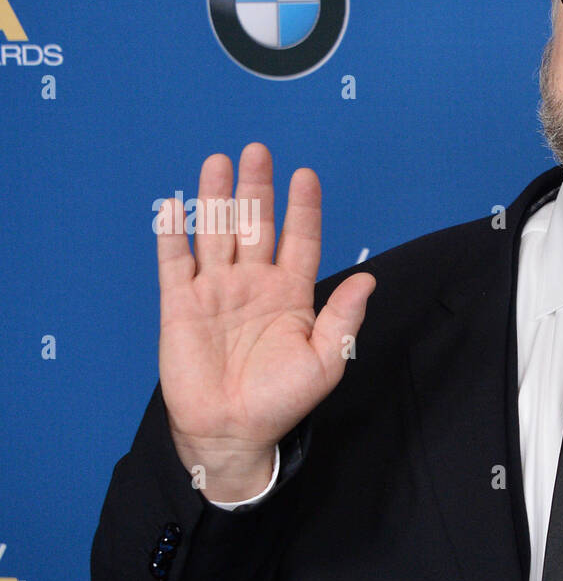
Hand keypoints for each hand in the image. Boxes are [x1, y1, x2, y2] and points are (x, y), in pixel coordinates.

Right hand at [157, 142, 374, 501]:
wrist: (235, 430)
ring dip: (217, 198)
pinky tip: (175, 206)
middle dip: (257, 188)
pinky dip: (174, 234)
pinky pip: (175, 262)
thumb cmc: (283, 399)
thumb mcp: (326, 360)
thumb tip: (370, 279)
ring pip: (217, 233)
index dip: (303, 209)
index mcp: (292, 294)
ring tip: (220, 161)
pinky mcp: (180, 305)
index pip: (300, 240)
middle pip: (256, 225)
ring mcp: (217, 291)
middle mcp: (254, 284)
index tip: (306, 176)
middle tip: (258, 150)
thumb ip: (344, 318)